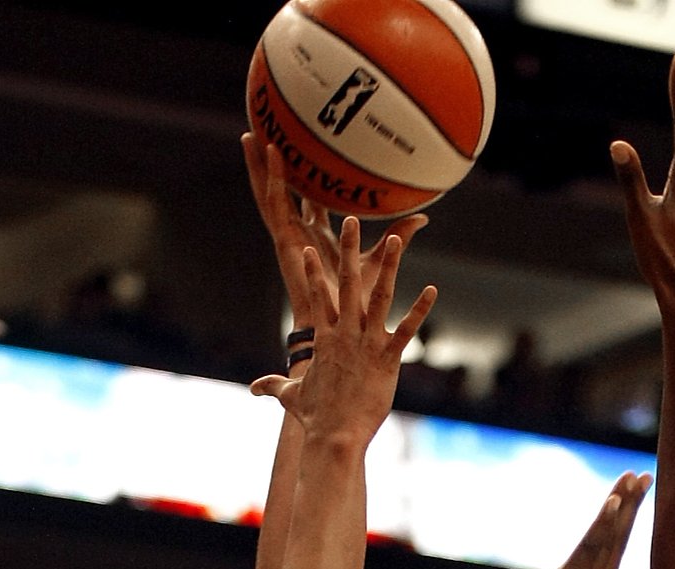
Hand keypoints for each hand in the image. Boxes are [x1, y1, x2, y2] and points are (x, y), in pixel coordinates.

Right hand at [243, 132, 427, 362]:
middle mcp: (301, 233)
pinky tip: (267, 151)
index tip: (302, 149)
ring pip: (270, 193)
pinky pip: (274, 203)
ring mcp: (289, 236)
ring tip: (253, 133)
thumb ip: (398, 236)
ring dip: (260, 165)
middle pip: (285, 191)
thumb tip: (422, 216)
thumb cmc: (359, 304)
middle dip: (274, 165)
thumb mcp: (381, 260)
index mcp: (318, 237)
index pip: (308, 199)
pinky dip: (269, 177)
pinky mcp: (284, 241)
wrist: (342, 330)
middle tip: (266, 131)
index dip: (305, 176)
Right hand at [251, 216, 435, 447]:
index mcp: (323, 339)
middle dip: (349, 249)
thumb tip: (252, 389)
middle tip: (351, 220)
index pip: (317, 297)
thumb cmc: (316, 419)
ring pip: (380, 297)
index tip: (312, 248)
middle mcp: (345, 334)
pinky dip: (420, 310)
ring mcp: (367, 344)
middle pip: (348, 283)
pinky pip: (407, 329)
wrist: (336, 436)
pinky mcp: (388, 359)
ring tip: (395, 240)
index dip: (314, 272)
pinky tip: (432, 290)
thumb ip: (273, 387)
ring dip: (389, 267)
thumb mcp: (291, 398)